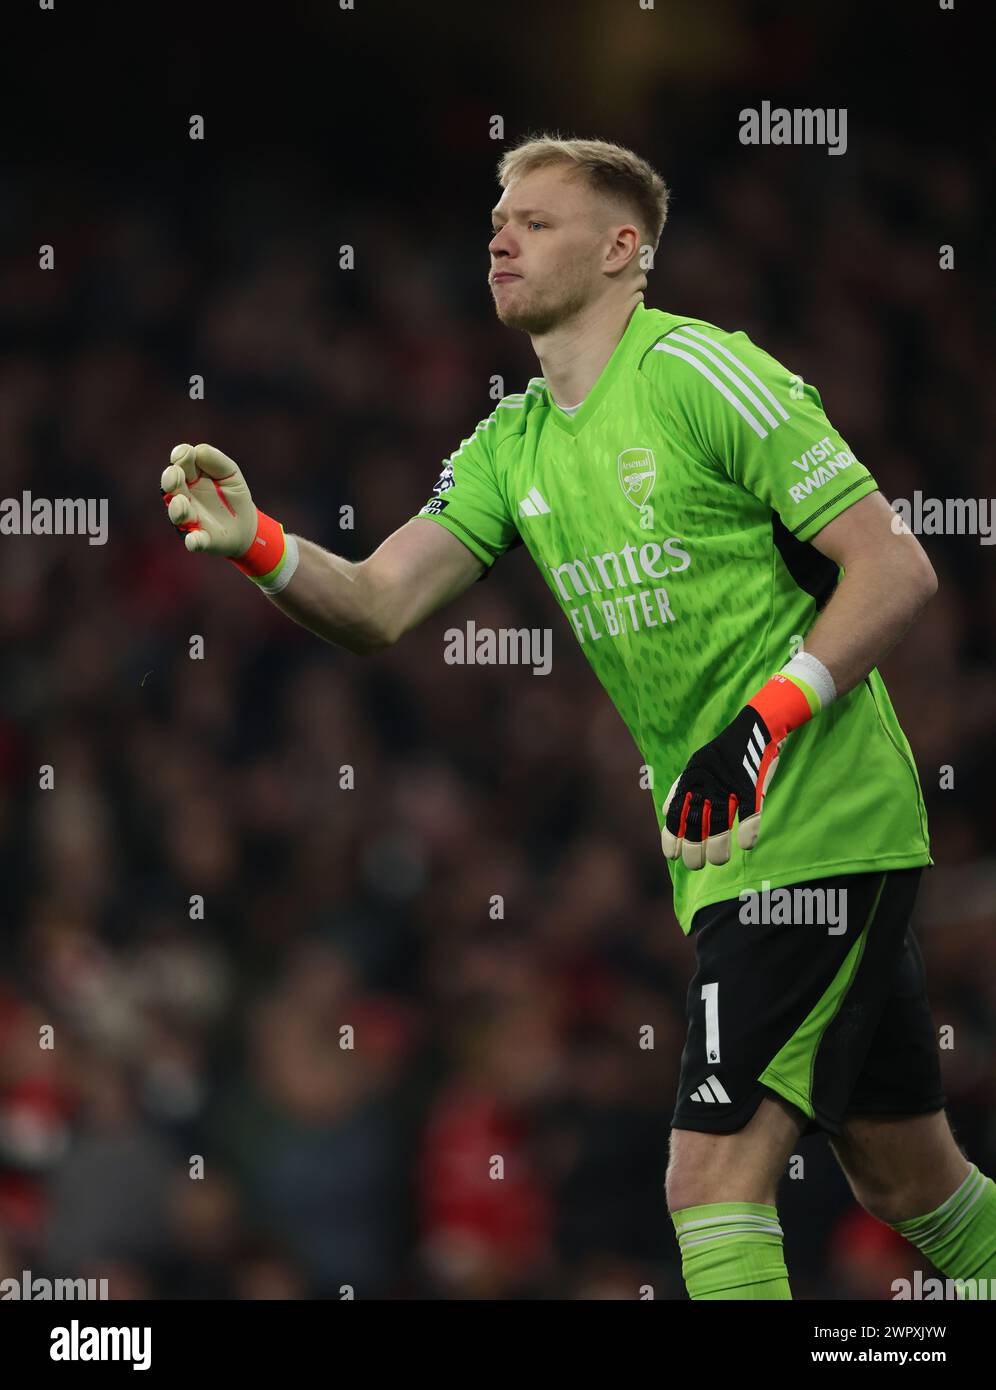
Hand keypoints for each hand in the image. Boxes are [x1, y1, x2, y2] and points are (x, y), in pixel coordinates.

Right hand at [160, 443, 257, 556]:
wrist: (246, 524)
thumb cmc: (232, 494)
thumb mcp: (230, 472)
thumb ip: (215, 459)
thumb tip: (196, 450)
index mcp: (190, 476)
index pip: (180, 462)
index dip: (181, 456)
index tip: (185, 454)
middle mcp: (184, 496)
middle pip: (171, 486)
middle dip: (171, 479)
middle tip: (175, 475)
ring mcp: (190, 518)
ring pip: (177, 513)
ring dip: (177, 509)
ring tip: (181, 503)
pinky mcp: (201, 538)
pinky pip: (193, 540)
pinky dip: (193, 541)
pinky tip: (193, 540)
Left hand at [661, 705, 782, 870]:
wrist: (755, 728)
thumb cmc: (724, 753)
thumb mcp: (696, 767)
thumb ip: (681, 788)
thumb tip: (667, 811)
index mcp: (691, 780)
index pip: (676, 814)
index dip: (672, 837)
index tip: (672, 855)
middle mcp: (707, 784)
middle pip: (696, 823)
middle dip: (693, 849)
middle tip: (695, 864)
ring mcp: (729, 785)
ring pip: (721, 824)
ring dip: (717, 847)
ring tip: (718, 861)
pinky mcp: (752, 785)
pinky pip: (750, 812)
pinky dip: (749, 830)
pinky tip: (746, 845)